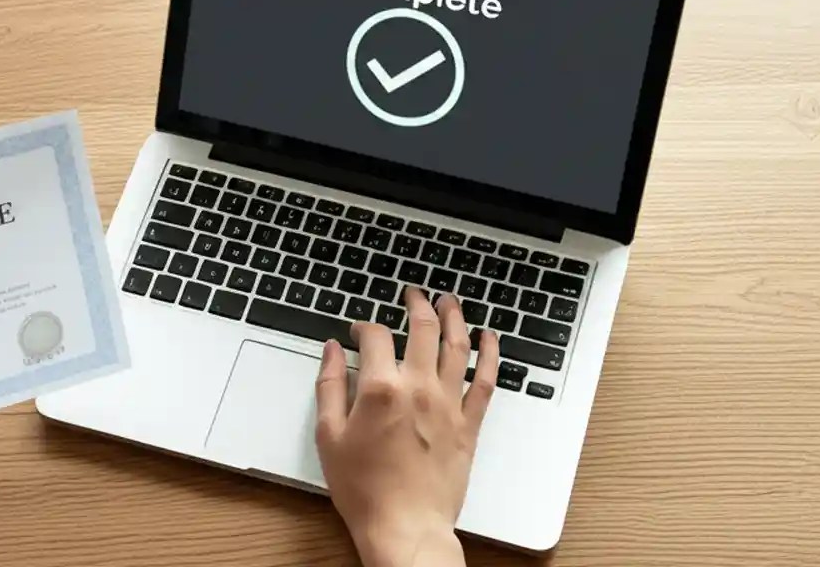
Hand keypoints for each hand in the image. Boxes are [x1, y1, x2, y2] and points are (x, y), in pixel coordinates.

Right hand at [315, 287, 498, 566]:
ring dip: (454, 316)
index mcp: (380, 389)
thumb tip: (331, 350)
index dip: (363, 326)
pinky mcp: (469, 424)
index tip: (357, 330)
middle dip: (416, 303)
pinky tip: (489, 338)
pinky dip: (490, 354)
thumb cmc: (364, 489)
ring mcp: (448, 404)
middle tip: (413, 293)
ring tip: (450, 300)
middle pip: (422, 328)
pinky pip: (486, 381)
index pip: (374, 336)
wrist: (405, 526)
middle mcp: (418, 388)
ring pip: (458, 345)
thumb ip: (329, 386)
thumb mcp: (329, 436)